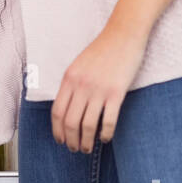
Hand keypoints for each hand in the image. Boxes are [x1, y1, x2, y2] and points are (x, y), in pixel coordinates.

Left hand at [51, 19, 147, 151]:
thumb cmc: (103, 49)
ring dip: (86, 142)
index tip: (61, 140)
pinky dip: (105, 135)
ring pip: (87, 126)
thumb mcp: (79, 64)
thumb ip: (72, 84)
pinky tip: (105, 139)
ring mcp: (99, 90)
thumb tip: (68, 107)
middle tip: (75, 149)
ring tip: (87, 148)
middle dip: (71, 141)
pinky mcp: (116, 93)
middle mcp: (81, 86)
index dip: (57, 131)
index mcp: (69, 79)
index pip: (57, 112)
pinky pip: (108, 121)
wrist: (124, 33)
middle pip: (70, 123)